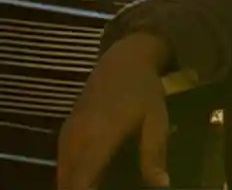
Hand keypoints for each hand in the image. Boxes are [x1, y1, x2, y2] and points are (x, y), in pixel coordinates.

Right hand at [57, 32, 172, 188]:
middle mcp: (76, 138)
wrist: (122, 61)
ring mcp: (67, 134)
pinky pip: (62, 163)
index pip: (81, 180)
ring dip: (74, 185)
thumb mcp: (156, 121)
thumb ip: (154, 155)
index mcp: (99, 137)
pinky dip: (71, 177)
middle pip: (67, 181)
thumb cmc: (144, 91)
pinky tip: (90, 182)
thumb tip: (161, 185)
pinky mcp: (65, 132)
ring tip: (99, 187)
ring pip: (61, 174)